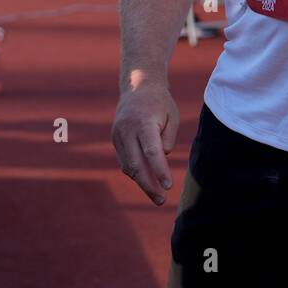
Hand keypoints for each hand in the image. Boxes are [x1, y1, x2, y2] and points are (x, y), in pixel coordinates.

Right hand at [112, 79, 178, 204]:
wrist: (137, 87)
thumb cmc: (160, 103)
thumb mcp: (171, 117)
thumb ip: (168, 139)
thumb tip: (160, 160)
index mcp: (143, 122)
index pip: (151, 151)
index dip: (160, 171)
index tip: (169, 186)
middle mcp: (126, 130)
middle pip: (136, 164)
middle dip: (149, 185)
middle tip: (161, 200)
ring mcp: (118, 135)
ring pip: (128, 166)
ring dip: (142, 182)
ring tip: (157, 196)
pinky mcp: (115, 140)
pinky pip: (125, 161)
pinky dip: (135, 172)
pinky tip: (147, 181)